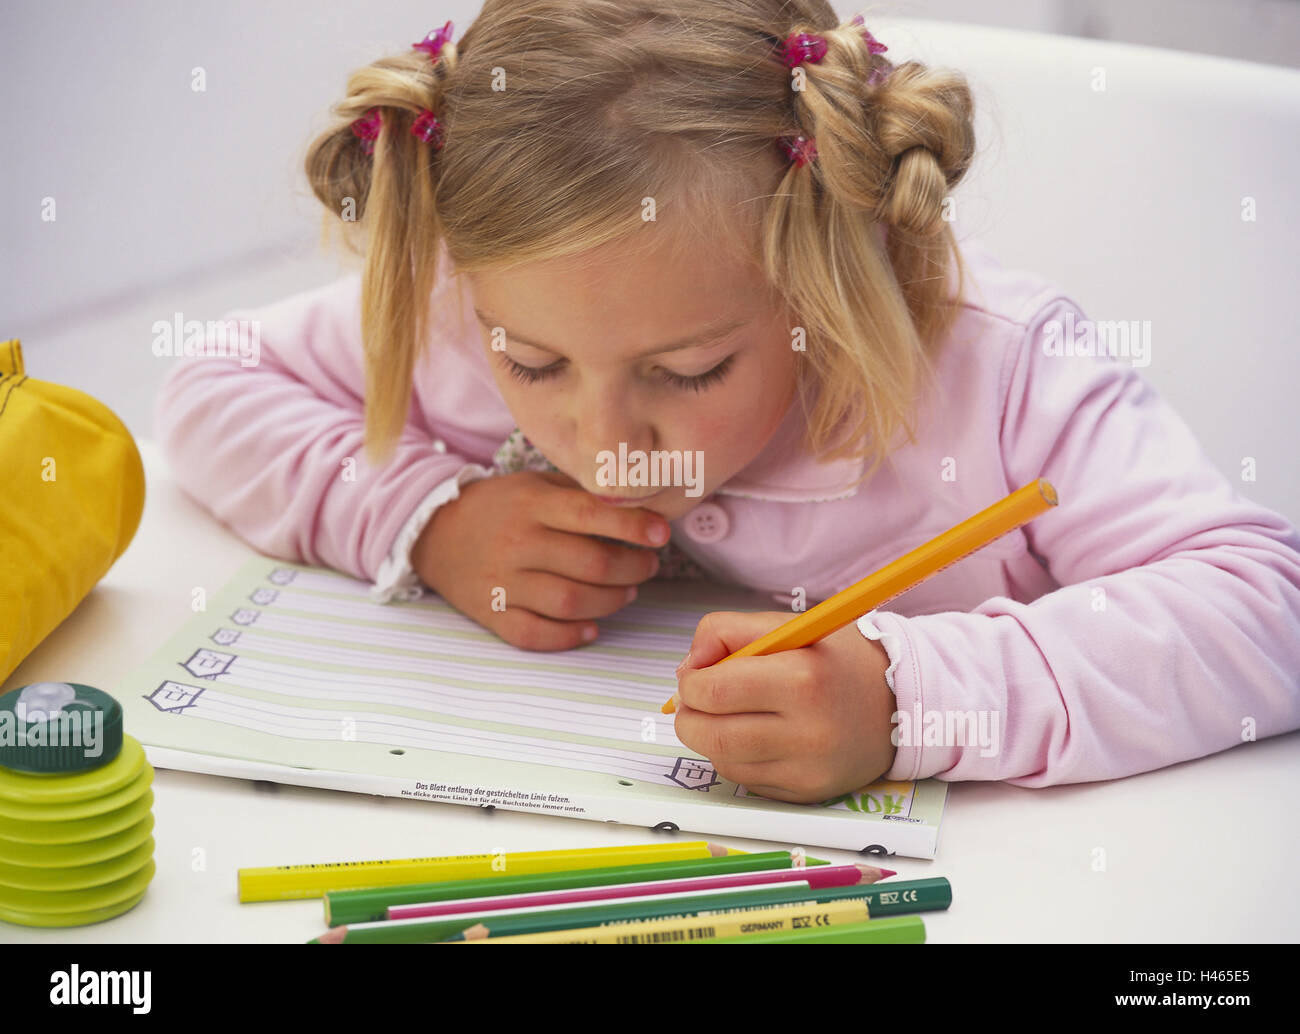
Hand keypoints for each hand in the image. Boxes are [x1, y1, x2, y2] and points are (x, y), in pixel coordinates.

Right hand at [412, 469, 668, 649]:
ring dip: (611, 601)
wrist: (434, 532)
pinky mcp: (491, 614)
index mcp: (531, 504)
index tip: (661, 534)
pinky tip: (591, 627)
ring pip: (572, 601)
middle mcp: (518, 542)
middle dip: (633, 568)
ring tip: (626, 592)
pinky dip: (570, 635)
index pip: (591, 514)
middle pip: (591, 564)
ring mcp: (503, 582)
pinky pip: (537, 633)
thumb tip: (637, 505)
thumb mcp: (534, 484)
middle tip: (647, 566)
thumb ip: (578, 494)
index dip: (634, 526)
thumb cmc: (499, 506)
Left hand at [672, 611, 897, 803]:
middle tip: (695, 701)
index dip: (690, 683)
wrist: (899, 703)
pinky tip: (755, 736)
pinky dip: (736, 758)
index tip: (695, 675)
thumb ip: (725, 631)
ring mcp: (808, 769)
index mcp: (802, 680)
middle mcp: (807, 731)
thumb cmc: (835, 659)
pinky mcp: (806, 793)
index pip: (713, 692)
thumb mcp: (787, 626)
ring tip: (727, 715)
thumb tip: (686, 669)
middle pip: (711, 735)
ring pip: (723, 761)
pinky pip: (746, 781)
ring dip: (709, 738)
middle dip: (688, 716)